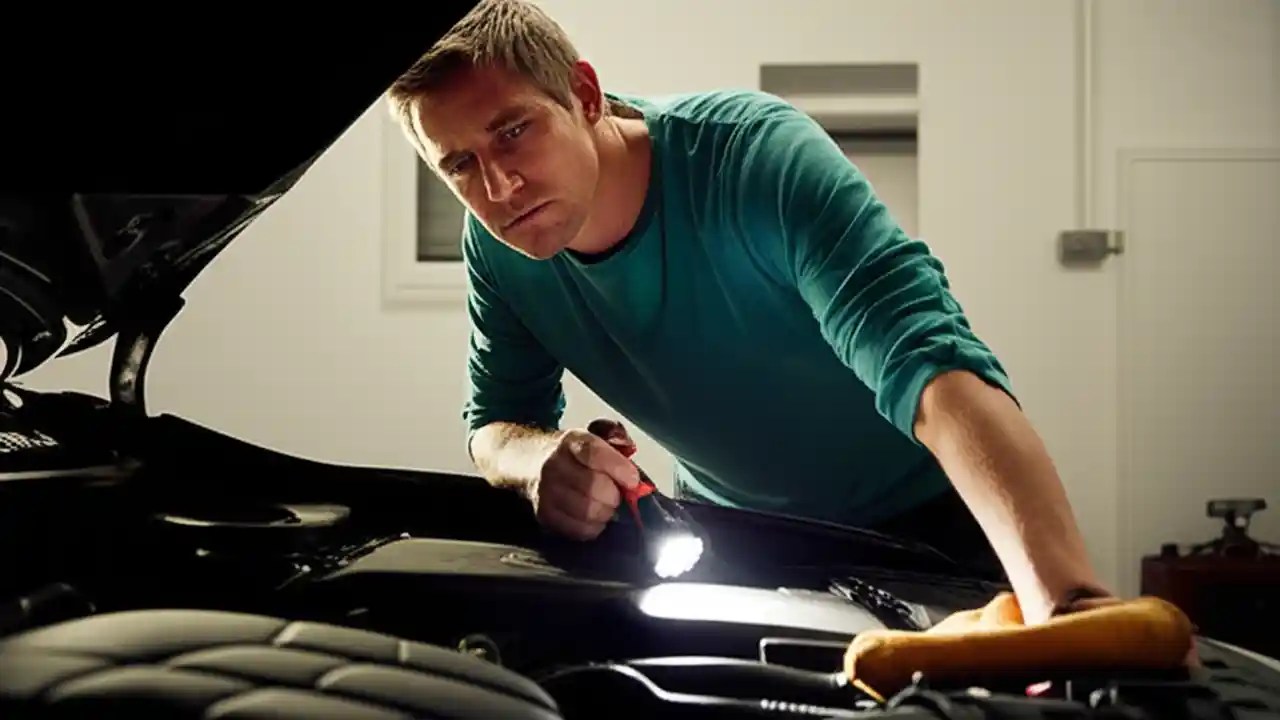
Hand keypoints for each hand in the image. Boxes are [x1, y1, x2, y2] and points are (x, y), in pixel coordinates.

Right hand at [526, 419, 639, 539]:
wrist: (532, 463)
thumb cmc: (574, 454)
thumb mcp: (594, 434)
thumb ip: (616, 436)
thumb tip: (629, 447)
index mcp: (571, 441)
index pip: (594, 453)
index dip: (618, 469)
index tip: (633, 481)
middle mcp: (553, 465)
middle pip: (591, 486)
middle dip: (614, 495)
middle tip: (619, 496)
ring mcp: (545, 491)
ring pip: (585, 510)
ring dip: (605, 513)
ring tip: (608, 508)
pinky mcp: (544, 514)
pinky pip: (577, 529)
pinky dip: (593, 527)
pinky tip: (596, 519)